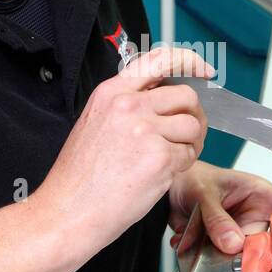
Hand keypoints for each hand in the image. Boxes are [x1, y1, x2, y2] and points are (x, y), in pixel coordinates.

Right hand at [35, 45, 212, 252]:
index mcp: (111, 93)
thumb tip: (165, 98)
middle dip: (194, 116)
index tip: (203, 71)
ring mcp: (145, 130)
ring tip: (171, 158)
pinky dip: (182, 166)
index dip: (188, 62)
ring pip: (193, 126)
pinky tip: (161, 174)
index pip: (159, 60)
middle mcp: (128, 106)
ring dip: (191, 143)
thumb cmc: (80, 177)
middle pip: (186, 97)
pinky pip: (189, 154)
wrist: (68, 211)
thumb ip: (128, 105)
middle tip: (187, 134)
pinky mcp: (159, 157)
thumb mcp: (96, 123)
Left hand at [168, 160, 271, 254]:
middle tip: (233, 257)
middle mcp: (255, 217)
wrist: (171, 189)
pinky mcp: (225, 247)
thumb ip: (217, 217)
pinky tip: (190, 245)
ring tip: (202, 246)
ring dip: (223, 259)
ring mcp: (241, 234)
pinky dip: (205, 261)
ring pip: (244, 258)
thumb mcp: (204, 193)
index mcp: (261, 195)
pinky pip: (222, 263)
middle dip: (252, 256)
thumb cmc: (194, 178)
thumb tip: (233, 242)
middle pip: (268, 245)